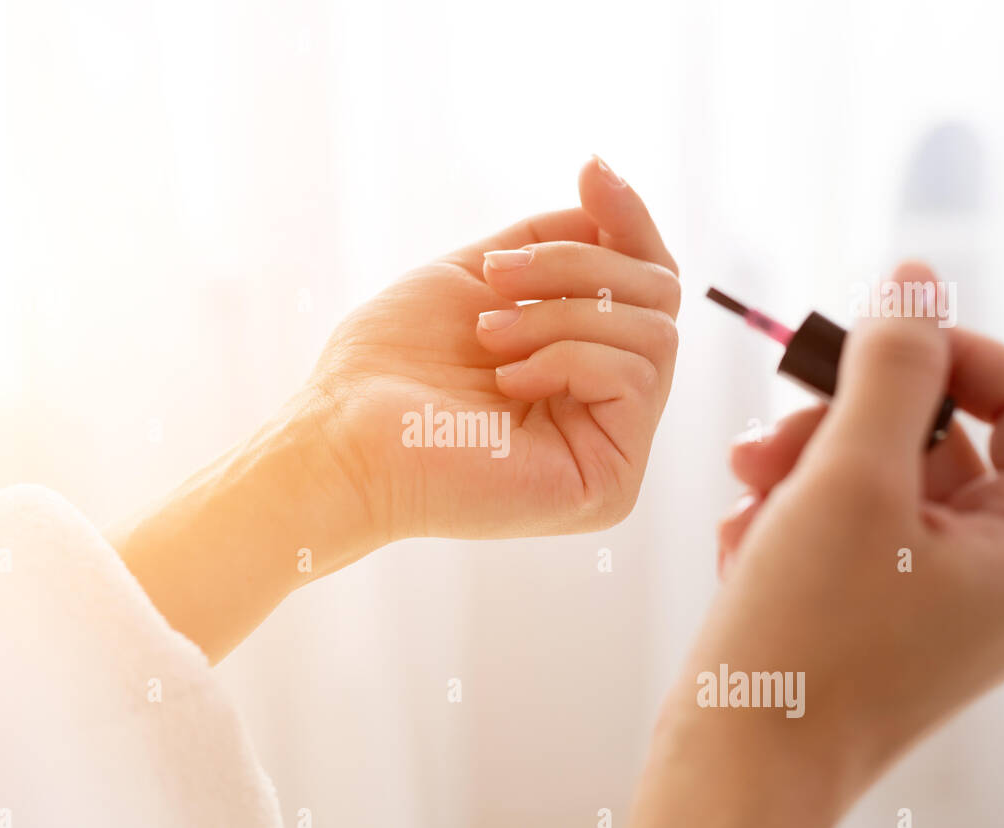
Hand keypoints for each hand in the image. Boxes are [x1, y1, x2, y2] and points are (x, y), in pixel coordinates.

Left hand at [307, 155, 679, 540]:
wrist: (345, 435)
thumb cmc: (391, 365)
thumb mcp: (478, 275)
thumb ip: (550, 241)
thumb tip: (607, 192)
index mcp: (579, 367)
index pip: (645, 283)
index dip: (629, 221)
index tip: (591, 169)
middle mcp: (604, 409)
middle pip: (657, 297)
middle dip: (575, 264)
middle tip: (495, 276)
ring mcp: (611, 448)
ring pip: (653, 332)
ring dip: (560, 313)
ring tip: (487, 335)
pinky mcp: (610, 481)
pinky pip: (635, 377)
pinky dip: (567, 358)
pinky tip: (507, 379)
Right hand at [624, 261, 1003, 827]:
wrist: (737, 766)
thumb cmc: (803, 642)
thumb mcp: (847, 478)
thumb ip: (890, 365)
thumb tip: (916, 279)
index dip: (949, 350)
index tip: (862, 345)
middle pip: (945, 435)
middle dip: (846, 423)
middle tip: (774, 436)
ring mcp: (949, 602)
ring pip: (886, 481)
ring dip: (805, 470)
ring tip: (746, 495)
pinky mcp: (888, 620)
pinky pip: (854, 532)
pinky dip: (794, 522)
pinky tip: (747, 546)